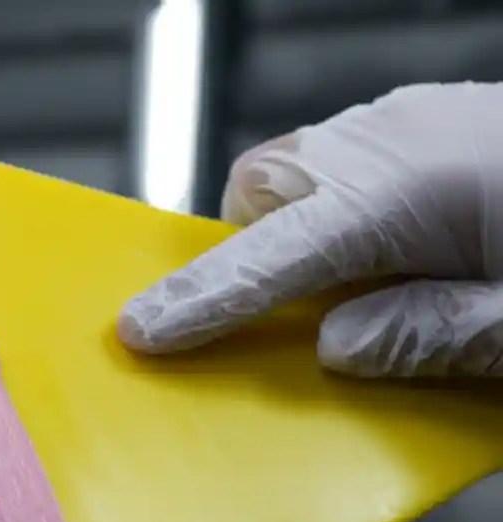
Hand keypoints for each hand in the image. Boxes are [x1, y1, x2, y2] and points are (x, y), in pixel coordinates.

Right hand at [119, 82, 502, 375]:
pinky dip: (344, 205)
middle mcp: (391, 140)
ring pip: (302, 166)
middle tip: (288, 311)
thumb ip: (432, 336)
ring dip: (302, 225)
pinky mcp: (436, 116)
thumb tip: (333, 350)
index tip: (140, 330)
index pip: (267, 255)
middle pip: (260, 186)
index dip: (197, 298)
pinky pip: (348, 158)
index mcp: (405, 193)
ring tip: (364, 281)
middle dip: (250, 247)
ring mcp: (412, 118)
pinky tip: (407, 243)